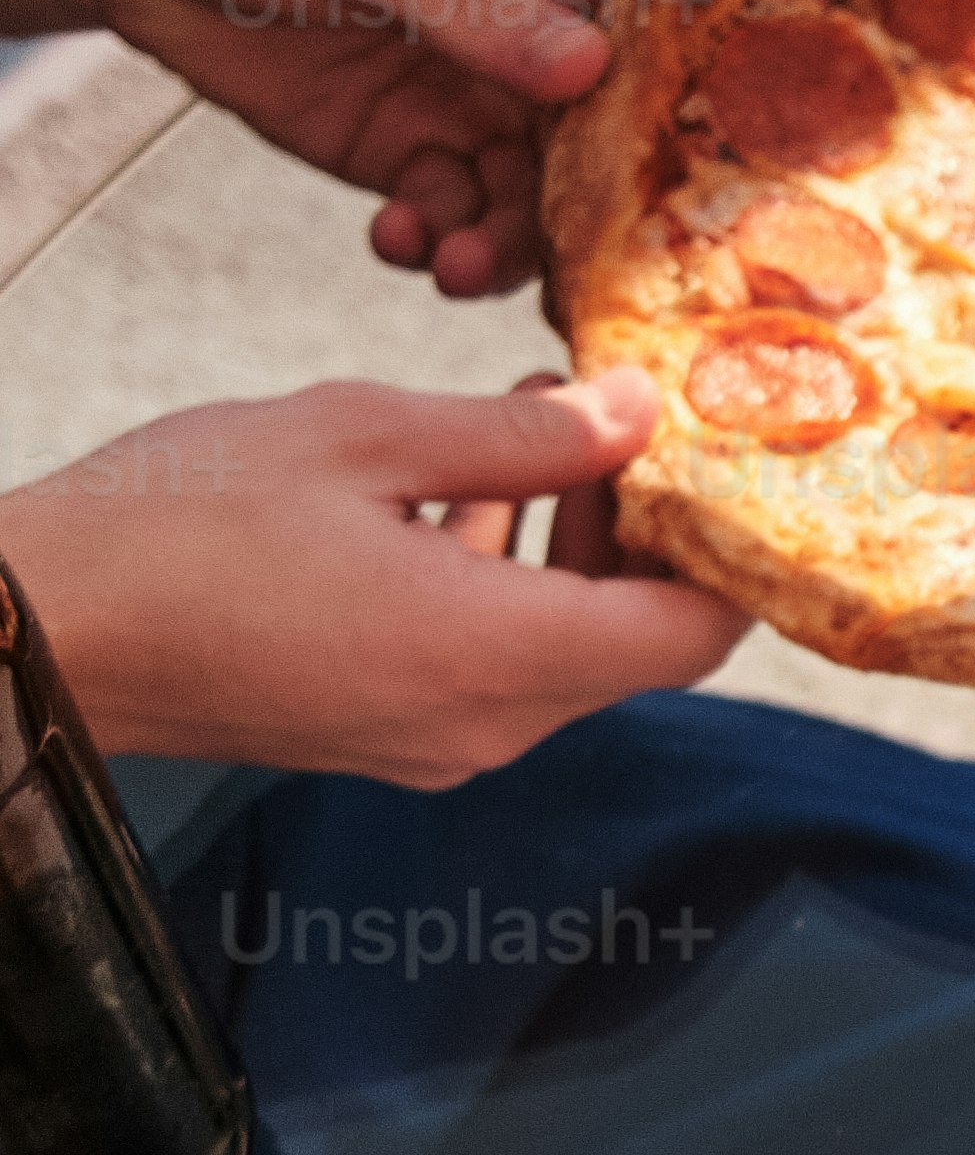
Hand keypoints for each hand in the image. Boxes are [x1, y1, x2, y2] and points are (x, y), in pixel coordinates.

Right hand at [0, 367, 737, 780]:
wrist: (54, 630)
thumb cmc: (181, 526)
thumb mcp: (362, 436)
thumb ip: (518, 434)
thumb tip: (633, 412)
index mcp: (496, 654)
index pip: (693, 637)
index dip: (728, 554)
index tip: (723, 466)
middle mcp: (487, 724)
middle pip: (635, 642)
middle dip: (643, 530)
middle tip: (622, 417)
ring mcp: (438, 742)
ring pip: (562, 647)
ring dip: (567, 542)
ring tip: (538, 417)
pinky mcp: (390, 734)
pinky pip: (490, 661)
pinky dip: (502, 577)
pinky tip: (460, 479)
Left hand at [10, 0, 625, 295]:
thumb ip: (472, 5)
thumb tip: (588, 66)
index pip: (630, 23)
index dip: (650, 103)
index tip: (645, 180)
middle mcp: (507, 23)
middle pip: (587, 133)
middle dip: (567, 205)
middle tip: (525, 251)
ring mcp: (455, 90)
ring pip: (524, 191)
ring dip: (500, 240)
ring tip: (449, 266)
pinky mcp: (399, 144)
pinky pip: (450, 212)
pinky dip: (435, 242)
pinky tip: (396, 243)